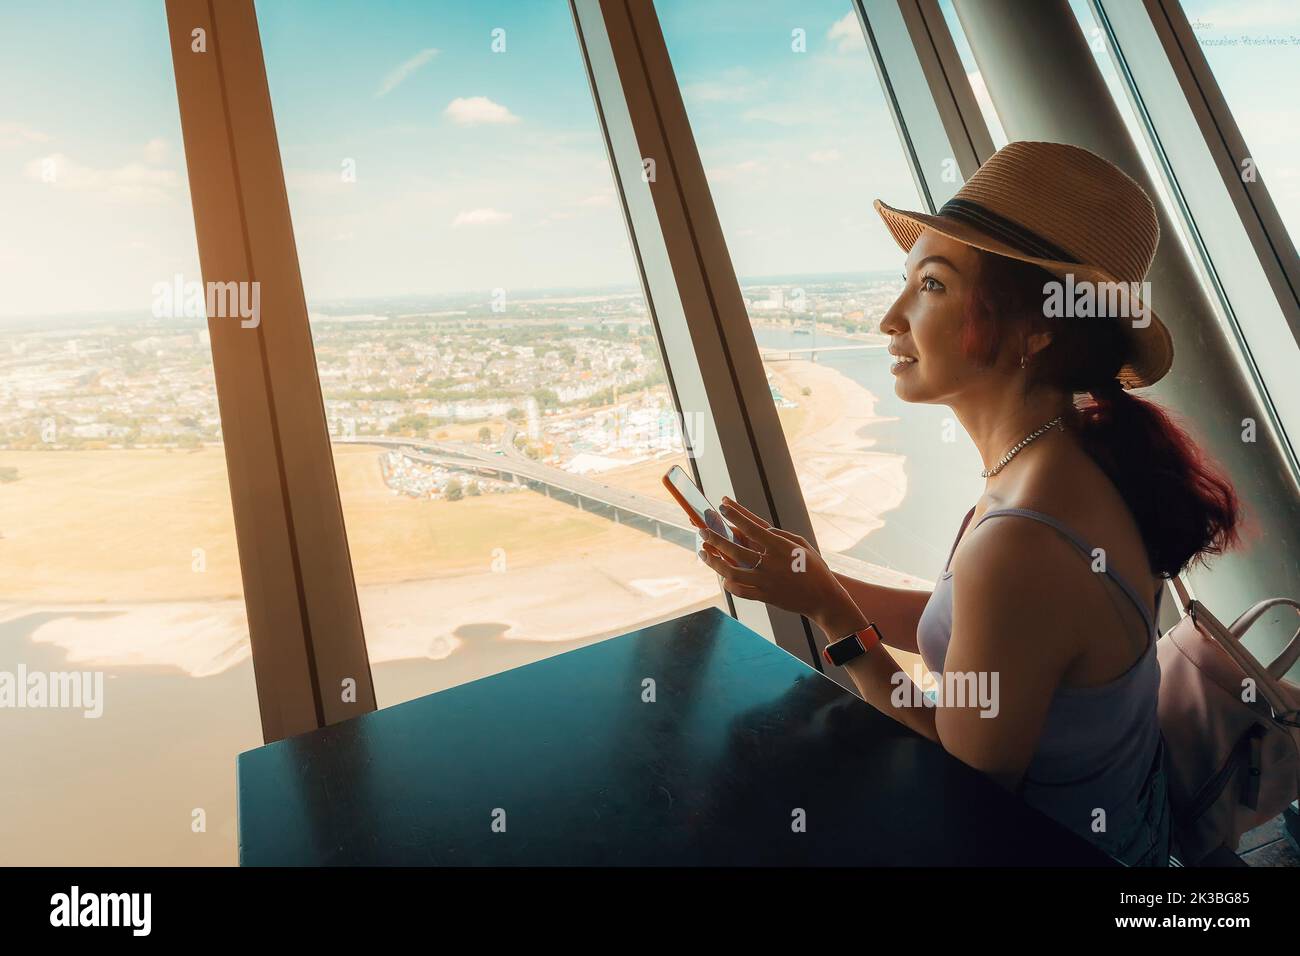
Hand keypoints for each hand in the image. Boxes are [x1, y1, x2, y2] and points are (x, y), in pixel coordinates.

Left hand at [696, 496, 843, 621]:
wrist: (824, 598)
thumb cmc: (814, 567)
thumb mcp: (801, 544)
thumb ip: (778, 535)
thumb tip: (757, 528)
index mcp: (781, 547)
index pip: (753, 528)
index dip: (735, 516)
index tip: (722, 506)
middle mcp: (771, 564)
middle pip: (736, 549)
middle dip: (716, 538)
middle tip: (703, 530)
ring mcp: (766, 582)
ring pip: (733, 572)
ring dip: (715, 562)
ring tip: (703, 553)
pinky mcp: (765, 597)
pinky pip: (741, 591)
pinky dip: (729, 583)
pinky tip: (721, 575)